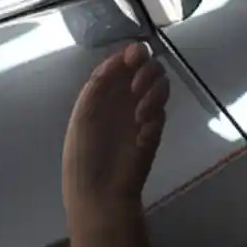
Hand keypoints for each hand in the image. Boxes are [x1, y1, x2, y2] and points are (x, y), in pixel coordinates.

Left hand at [61, 43, 165, 246]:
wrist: (98, 192)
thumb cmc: (83, 154)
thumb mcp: (84, 113)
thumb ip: (99, 84)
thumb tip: (118, 58)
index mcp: (106, 91)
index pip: (124, 62)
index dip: (132, 54)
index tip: (136, 55)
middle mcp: (125, 98)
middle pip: (149, 68)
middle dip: (148, 70)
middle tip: (136, 86)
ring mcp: (142, 114)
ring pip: (161, 86)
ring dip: (154, 92)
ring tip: (139, 114)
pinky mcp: (154, 132)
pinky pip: (163, 113)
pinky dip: (156, 113)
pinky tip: (143, 129)